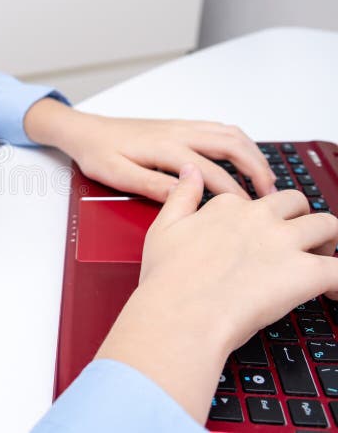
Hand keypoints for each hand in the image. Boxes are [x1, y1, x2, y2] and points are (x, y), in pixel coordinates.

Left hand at [23, 99, 276, 201]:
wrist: (84, 131)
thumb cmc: (98, 154)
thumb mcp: (117, 176)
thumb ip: (150, 185)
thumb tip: (183, 197)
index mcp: (164, 148)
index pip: (210, 171)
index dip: (232, 192)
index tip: (246, 212)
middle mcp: (177, 132)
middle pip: (231, 144)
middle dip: (256, 168)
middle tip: (270, 194)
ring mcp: (180, 126)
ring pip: (229, 133)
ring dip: (252, 153)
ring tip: (264, 178)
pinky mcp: (178, 126)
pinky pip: (218, 129)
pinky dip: (239, 143)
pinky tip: (242, 159)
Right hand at [95, 164, 337, 423]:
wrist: (181, 313)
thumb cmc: (168, 279)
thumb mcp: (162, 228)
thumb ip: (182, 196)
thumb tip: (191, 170)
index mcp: (227, 207)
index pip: (255, 201)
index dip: (260, 218)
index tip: (258, 236)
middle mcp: (259, 218)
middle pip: (298, 204)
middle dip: (302, 219)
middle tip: (298, 242)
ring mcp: (285, 243)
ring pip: (329, 226)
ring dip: (330, 241)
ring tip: (323, 260)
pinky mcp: (307, 273)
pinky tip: (333, 293)